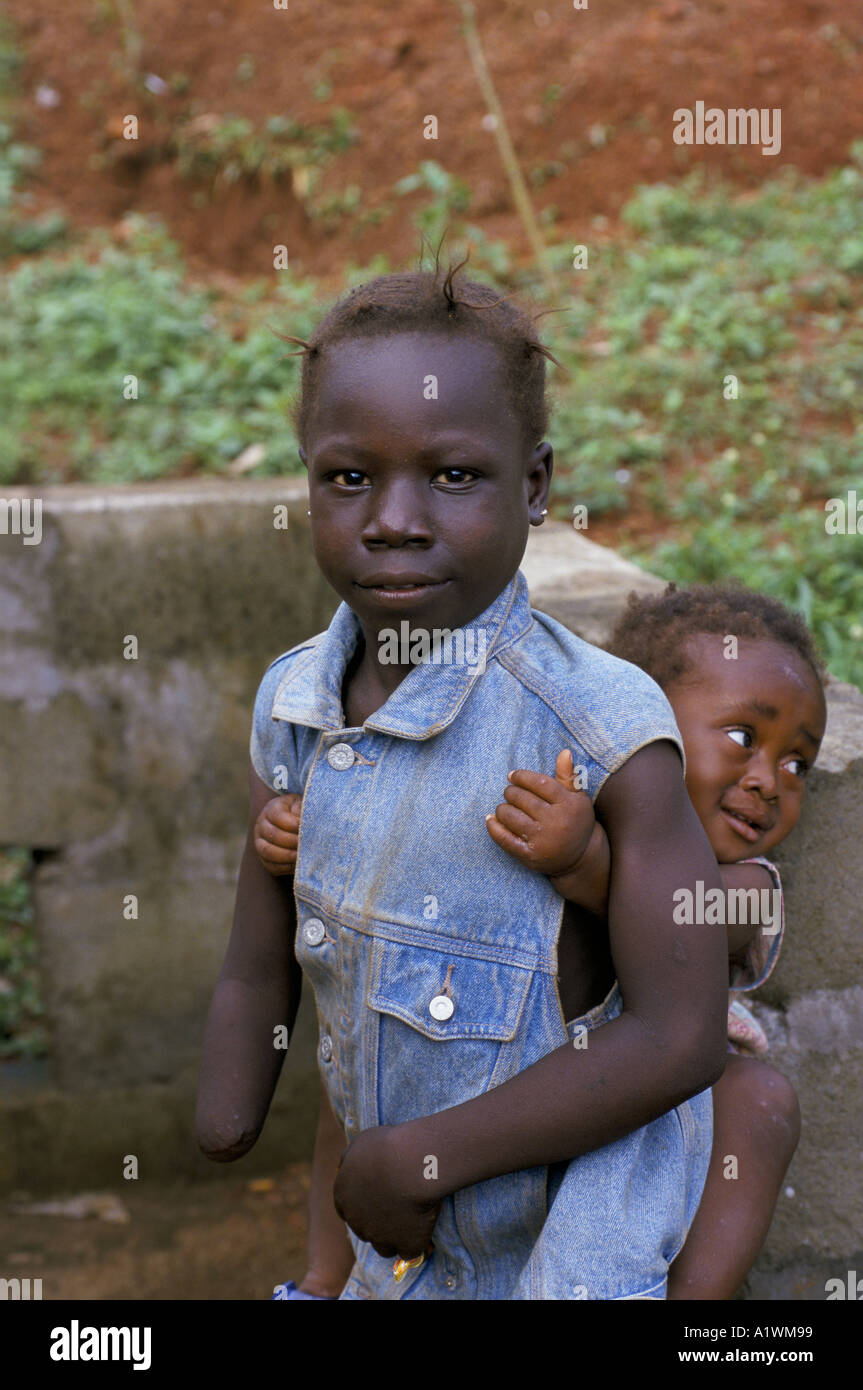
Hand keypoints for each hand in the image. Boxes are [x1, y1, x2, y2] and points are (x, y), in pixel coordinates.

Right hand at [253, 793, 301, 875]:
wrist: (290, 822)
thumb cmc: (299, 813)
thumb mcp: (301, 806)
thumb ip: (303, 811)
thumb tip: (308, 824)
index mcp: (271, 809)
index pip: (278, 816)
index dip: (293, 824)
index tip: (307, 829)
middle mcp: (261, 825)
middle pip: (273, 835)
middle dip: (292, 842)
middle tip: (307, 845)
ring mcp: (259, 842)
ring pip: (268, 852)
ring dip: (287, 856)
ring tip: (301, 856)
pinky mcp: (264, 858)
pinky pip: (271, 866)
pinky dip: (284, 867)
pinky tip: (297, 865)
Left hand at [333, 1125, 440, 1260]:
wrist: (410, 1162)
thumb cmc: (386, 1146)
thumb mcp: (359, 1144)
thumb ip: (350, 1160)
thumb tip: (346, 1167)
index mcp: (343, 1198)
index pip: (349, 1211)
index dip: (365, 1206)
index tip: (381, 1196)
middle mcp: (357, 1223)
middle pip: (366, 1231)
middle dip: (379, 1222)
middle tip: (399, 1205)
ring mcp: (381, 1237)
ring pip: (385, 1248)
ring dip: (395, 1238)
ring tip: (412, 1221)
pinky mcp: (406, 1245)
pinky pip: (411, 1252)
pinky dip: (418, 1243)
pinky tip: (425, 1228)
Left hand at [485, 749, 595, 878]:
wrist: (580, 857)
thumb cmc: (575, 820)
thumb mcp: (578, 798)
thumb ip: (568, 776)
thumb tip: (564, 752)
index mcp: (568, 804)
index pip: (539, 783)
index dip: (522, 777)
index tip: (512, 775)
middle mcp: (556, 822)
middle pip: (522, 799)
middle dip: (511, 792)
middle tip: (509, 792)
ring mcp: (543, 841)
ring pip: (510, 816)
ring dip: (502, 808)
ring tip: (505, 807)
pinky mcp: (531, 856)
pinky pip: (505, 839)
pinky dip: (494, 828)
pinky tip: (491, 819)